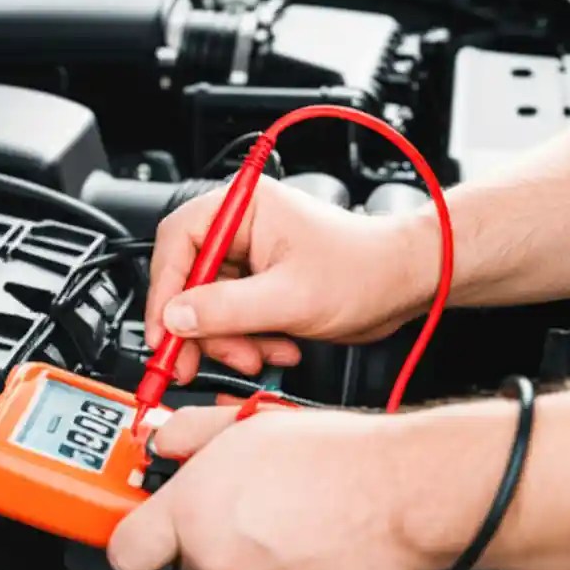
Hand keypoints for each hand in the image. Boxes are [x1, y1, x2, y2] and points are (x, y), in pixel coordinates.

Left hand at [106, 406, 461, 569]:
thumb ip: (191, 433)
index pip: (124, 551)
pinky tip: (307, 544)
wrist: (405, 494)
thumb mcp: (251, 422)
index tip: (145, 528)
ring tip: (285, 520)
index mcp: (194, 510)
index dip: (134, 538)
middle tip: (240, 509)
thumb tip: (164, 440)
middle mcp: (216, 559)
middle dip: (203, 543)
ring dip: (246, 562)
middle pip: (182, 569)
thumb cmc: (339, 457)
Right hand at [146, 176, 430, 381]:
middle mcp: (241, 228)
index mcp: (243, 207)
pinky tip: (278, 348)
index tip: (164, 333)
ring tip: (260, 355)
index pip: (179, 243)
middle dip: (197, 327)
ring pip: (208, 307)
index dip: (165, 291)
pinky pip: (232, 319)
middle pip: (188, 280)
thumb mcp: (290, 297)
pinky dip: (248, 342)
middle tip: (191, 363)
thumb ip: (226, 309)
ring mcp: (250, 258)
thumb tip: (176, 318)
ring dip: (229, 341)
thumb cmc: (365, 270)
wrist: (406, 285)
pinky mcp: (260, 286)